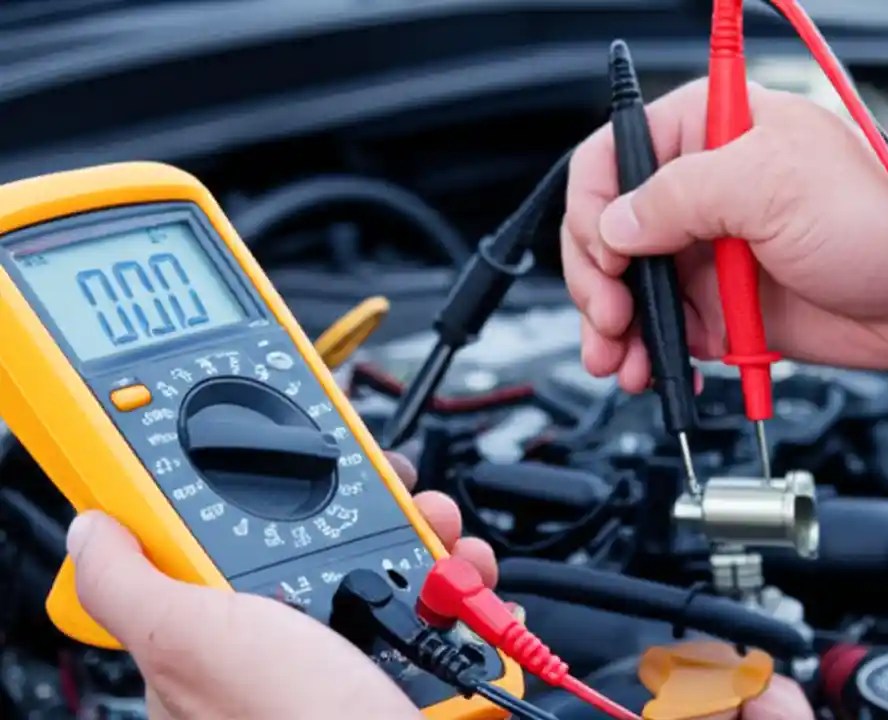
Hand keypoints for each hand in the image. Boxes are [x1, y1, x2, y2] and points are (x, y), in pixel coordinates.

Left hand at [68, 452, 811, 718]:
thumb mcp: (194, 644)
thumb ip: (134, 584)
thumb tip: (90, 528)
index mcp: (223, 634)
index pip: (240, 533)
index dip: (279, 485)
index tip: (320, 453)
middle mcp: (289, 643)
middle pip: (333, 537)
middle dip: (383, 503)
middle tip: (411, 494)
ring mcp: (354, 655)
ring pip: (397, 562)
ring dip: (438, 537)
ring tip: (454, 541)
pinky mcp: (412, 669)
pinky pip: (444, 605)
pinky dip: (470, 585)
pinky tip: (474, 583)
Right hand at [563, 79, 887, 390]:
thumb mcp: (773, 185)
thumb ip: (681, 197)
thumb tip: (617, 224)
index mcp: (709, 131)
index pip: (612, 158)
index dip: (594, 211)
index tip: (610, 256)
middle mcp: (704, 190)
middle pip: (609, 232)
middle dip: (598, 280)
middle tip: (611, 319)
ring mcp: (713, 251)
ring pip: (631, 289)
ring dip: (615, 328)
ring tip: (620, 360)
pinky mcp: (727, 306)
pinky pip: (669, 332)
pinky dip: (653, 355)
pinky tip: (654, 370)